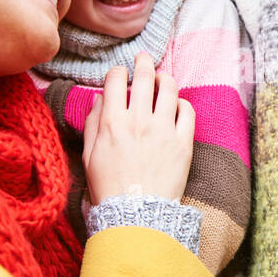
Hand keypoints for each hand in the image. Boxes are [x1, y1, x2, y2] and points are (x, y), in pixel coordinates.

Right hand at [82, 53, 194, 202]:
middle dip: (143, 62)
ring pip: (169, 87)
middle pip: (145, 76)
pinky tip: (176, 106)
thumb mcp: (89, 156)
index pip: (117, 79)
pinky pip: (188, 111)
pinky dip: (182, 103)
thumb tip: (100, 98)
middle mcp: (139, 121)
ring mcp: (164, 130)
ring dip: (164, 78)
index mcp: (113, 122)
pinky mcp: (184, 143)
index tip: (120, 76)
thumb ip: (93, 123)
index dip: (118, 72)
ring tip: (162, 79)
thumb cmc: (109, 188)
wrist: (136, 216)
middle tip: (144, 60)